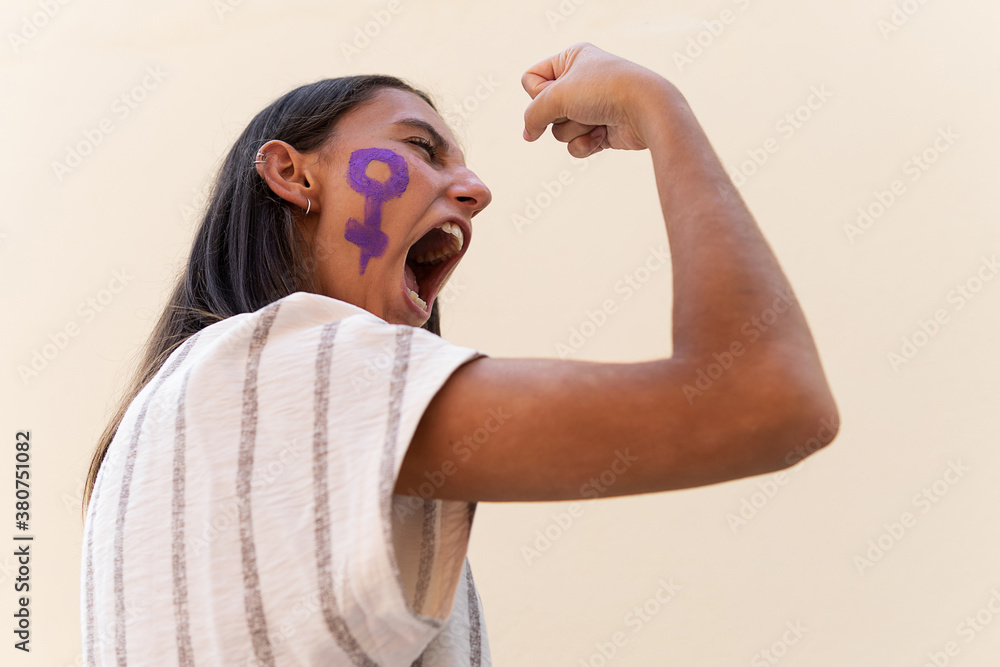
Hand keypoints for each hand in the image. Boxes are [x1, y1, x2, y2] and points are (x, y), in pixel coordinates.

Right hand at [521, 42, 674, 156]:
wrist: (646, 109)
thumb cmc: (604, 91)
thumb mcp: (557, 96)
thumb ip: (533, 115)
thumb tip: (528, 134)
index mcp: (571, 59)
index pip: (531, 79)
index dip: (538, 93)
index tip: (558, 93)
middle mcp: (580, 81)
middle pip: (544, 109)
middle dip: (559, 115)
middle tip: (580, 106)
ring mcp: (591, 107)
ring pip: (559, 130)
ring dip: (575, 129)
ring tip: (596, 119)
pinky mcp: (600, 130)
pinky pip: (575, 144)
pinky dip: (586, 143)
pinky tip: (603, 134)